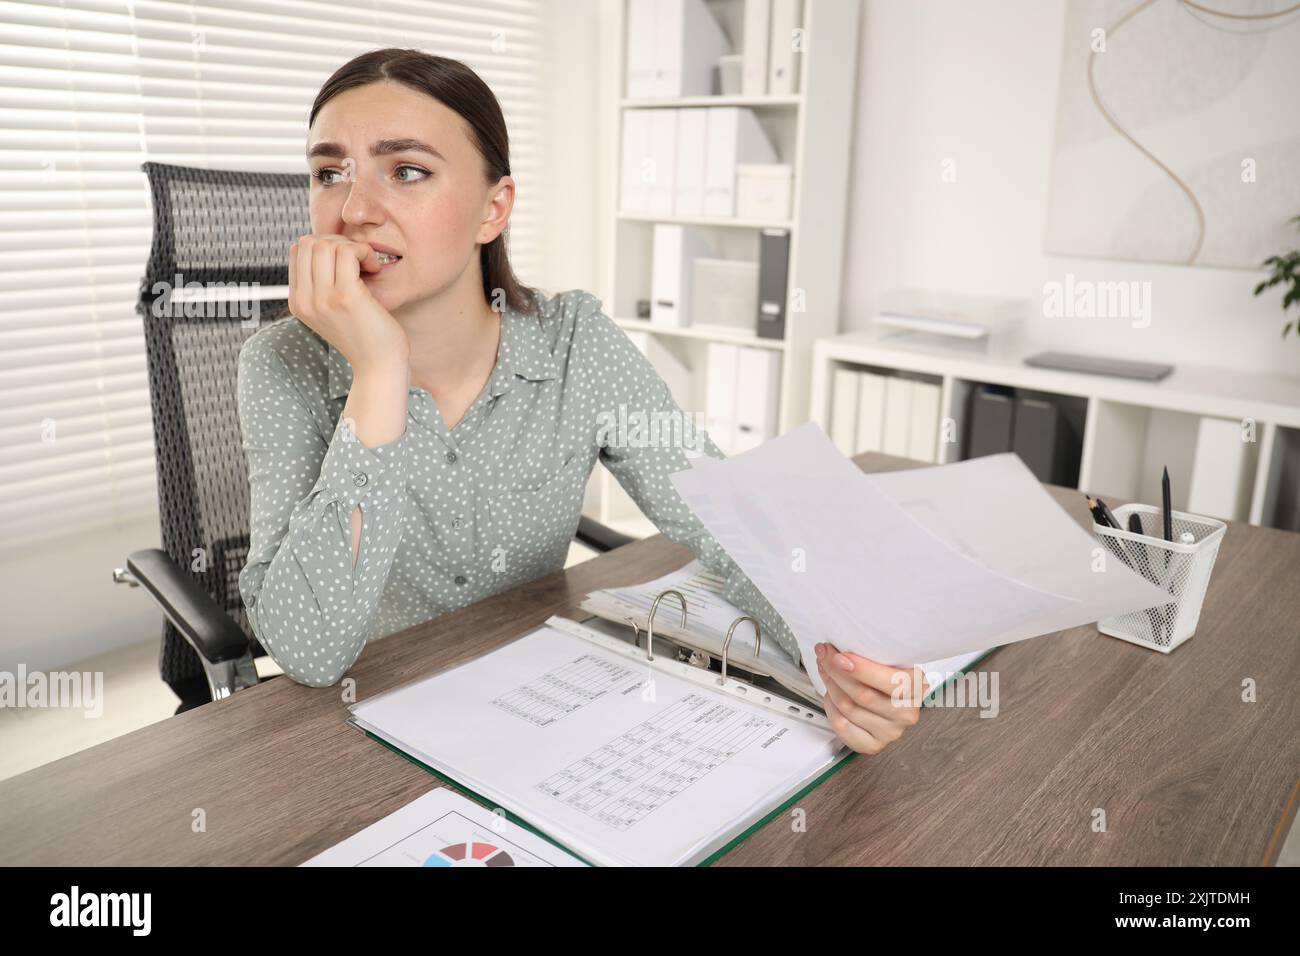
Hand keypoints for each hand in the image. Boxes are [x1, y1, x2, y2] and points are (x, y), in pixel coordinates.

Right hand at [287, 234, 408, 371]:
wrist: (379, 367)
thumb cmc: (365, 335)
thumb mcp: (333, 310)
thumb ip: (321, 284)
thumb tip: (324, 244)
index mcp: (298, 302)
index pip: (299, 251)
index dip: (326, 246)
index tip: (348, 263)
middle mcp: (304, 301)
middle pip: (309, 243)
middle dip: (338, 242)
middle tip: (360, 261)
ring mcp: (322, 299)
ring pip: (326, 244)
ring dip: (353, 246)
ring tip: (368, 265)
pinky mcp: (345, 297)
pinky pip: (347, 252)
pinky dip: (364, 252)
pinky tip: (375, 268)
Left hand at [814, 642, 927, 754]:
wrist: (893, 702)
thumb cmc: (887, 677)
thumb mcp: (890, 661)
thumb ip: (873, 655)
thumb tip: (838, 646)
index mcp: (916, 687)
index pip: (891, 682)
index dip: (862, 670)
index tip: (840, 656)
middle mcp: (907, 713)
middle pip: (863, 695)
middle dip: (836, 672)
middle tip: (824, 654)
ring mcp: (891, 732)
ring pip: (849, 708)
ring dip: (830, 685)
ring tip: (825, 668)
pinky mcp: (873, 745)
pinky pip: (842, 724)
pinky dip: (830, 706)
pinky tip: (830, 693)